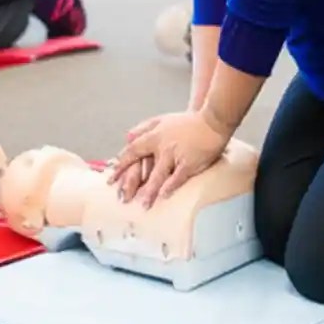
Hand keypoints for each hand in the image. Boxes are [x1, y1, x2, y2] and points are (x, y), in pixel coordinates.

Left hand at [107, 111, 229, 207]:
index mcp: (154, 136)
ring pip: (158, 175)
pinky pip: (177, 177)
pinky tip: (164, 196)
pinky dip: (170, 186)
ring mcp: (175, 154)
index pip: (132, 151)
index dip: (120, 166)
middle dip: (130, 183)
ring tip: (143, 204)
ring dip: (149, 190)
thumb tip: (127, 137)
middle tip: (123, 198)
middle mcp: (161, 146)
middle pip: (142, 167)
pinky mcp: (188, 162)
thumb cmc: (187, 122)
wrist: (212, 121)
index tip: (111, 179)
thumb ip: (143, 127)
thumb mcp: (162, 119)